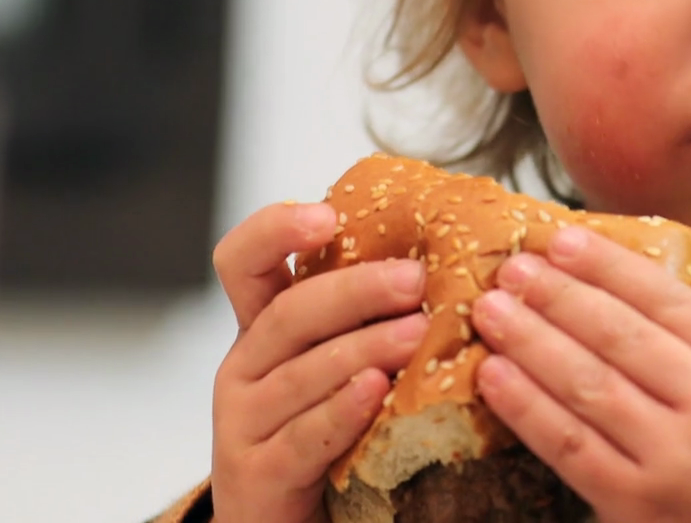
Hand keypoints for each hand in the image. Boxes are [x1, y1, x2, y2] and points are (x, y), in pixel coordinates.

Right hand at [210, 202, 428, 522]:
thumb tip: (447, 260)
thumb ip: (368, 318)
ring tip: (415, 335)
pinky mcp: (257, 476)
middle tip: (414, 280)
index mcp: (263, 329)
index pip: (244, 261)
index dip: (275, 229)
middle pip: (288, 313)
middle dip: (354, 290)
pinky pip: (303, 437)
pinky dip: (341, 411)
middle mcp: (244, 367)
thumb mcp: (339, 364)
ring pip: (301, 373)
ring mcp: (243, 423)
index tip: (325, 214)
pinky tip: (375, 392)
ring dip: (362, 348)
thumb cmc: (327, 433)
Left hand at [469, 227, 690, 522]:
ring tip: (491, 311)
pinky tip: (496, 377)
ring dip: (530, 341)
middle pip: (619, 335)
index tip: (561, 240)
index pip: (668, 300)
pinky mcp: (637, 507)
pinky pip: (570, 446)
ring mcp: (674, 460)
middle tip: (511, 267)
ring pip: (587, 384)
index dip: (607, 267)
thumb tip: (625, 286)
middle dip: (556, 295)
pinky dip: (527, 407)